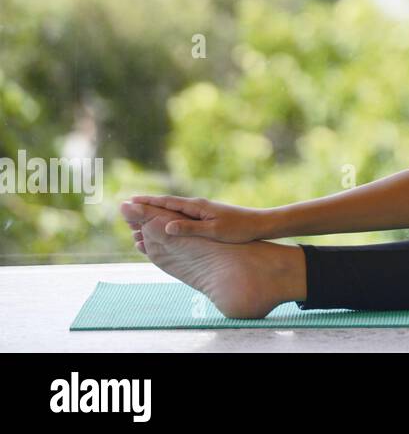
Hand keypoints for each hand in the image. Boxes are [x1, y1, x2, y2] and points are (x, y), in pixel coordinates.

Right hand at [120, 195, 271, 243]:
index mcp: (197, 207)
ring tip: (137, 216)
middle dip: (146, 206)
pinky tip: (163, 223)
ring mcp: (201, 211)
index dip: (146, 203)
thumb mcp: (214, 231)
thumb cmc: (239, 229)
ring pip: (172, 211)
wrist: (259, 225)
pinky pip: (180, 217)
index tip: (129, 202)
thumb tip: (166, 226)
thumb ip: (190, 229)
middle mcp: (197, 206)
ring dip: (154, 213)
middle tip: (125, 208)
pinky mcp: (205, 218)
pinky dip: (167, 219)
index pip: (166, 203)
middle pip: (165, 205)